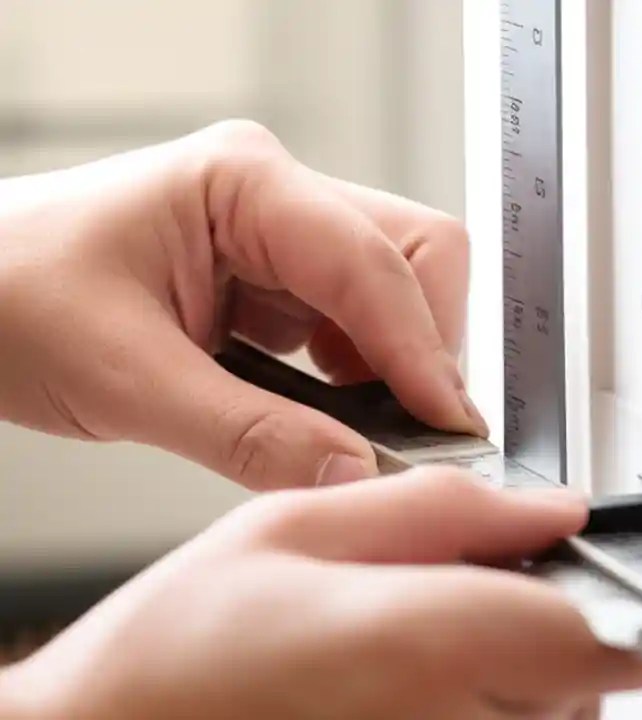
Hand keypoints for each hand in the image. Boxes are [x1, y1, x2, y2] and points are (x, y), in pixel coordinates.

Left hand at [0, 120, 485, 488]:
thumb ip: (248, 436)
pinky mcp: (275, 275)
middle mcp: (274, 195)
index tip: (448, 428)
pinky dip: (364, 373)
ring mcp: (279, 232)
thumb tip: (353, 472)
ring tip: (363, 429)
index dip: (420, 350)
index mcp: (241, 183)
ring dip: (395, 362)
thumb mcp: (123, 380)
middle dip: (424, 344)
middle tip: (415, 430)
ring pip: (397, 287)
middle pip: (414, 253)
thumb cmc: (8, 297)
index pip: (372, 262)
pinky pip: (357, 319)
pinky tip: (330, 412)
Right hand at [0, 468, 641, 718]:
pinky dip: (487, 716)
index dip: (637, 611)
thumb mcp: (296, 527)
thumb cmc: (174, 655)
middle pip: (584, 680)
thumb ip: (443, 510)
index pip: (602, 636)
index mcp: (424, 642)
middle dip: (552, 629)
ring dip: (521, 681)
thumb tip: (552, 508)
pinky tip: (407, 694)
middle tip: (457, 598)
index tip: (634, 593)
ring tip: (412, 652)